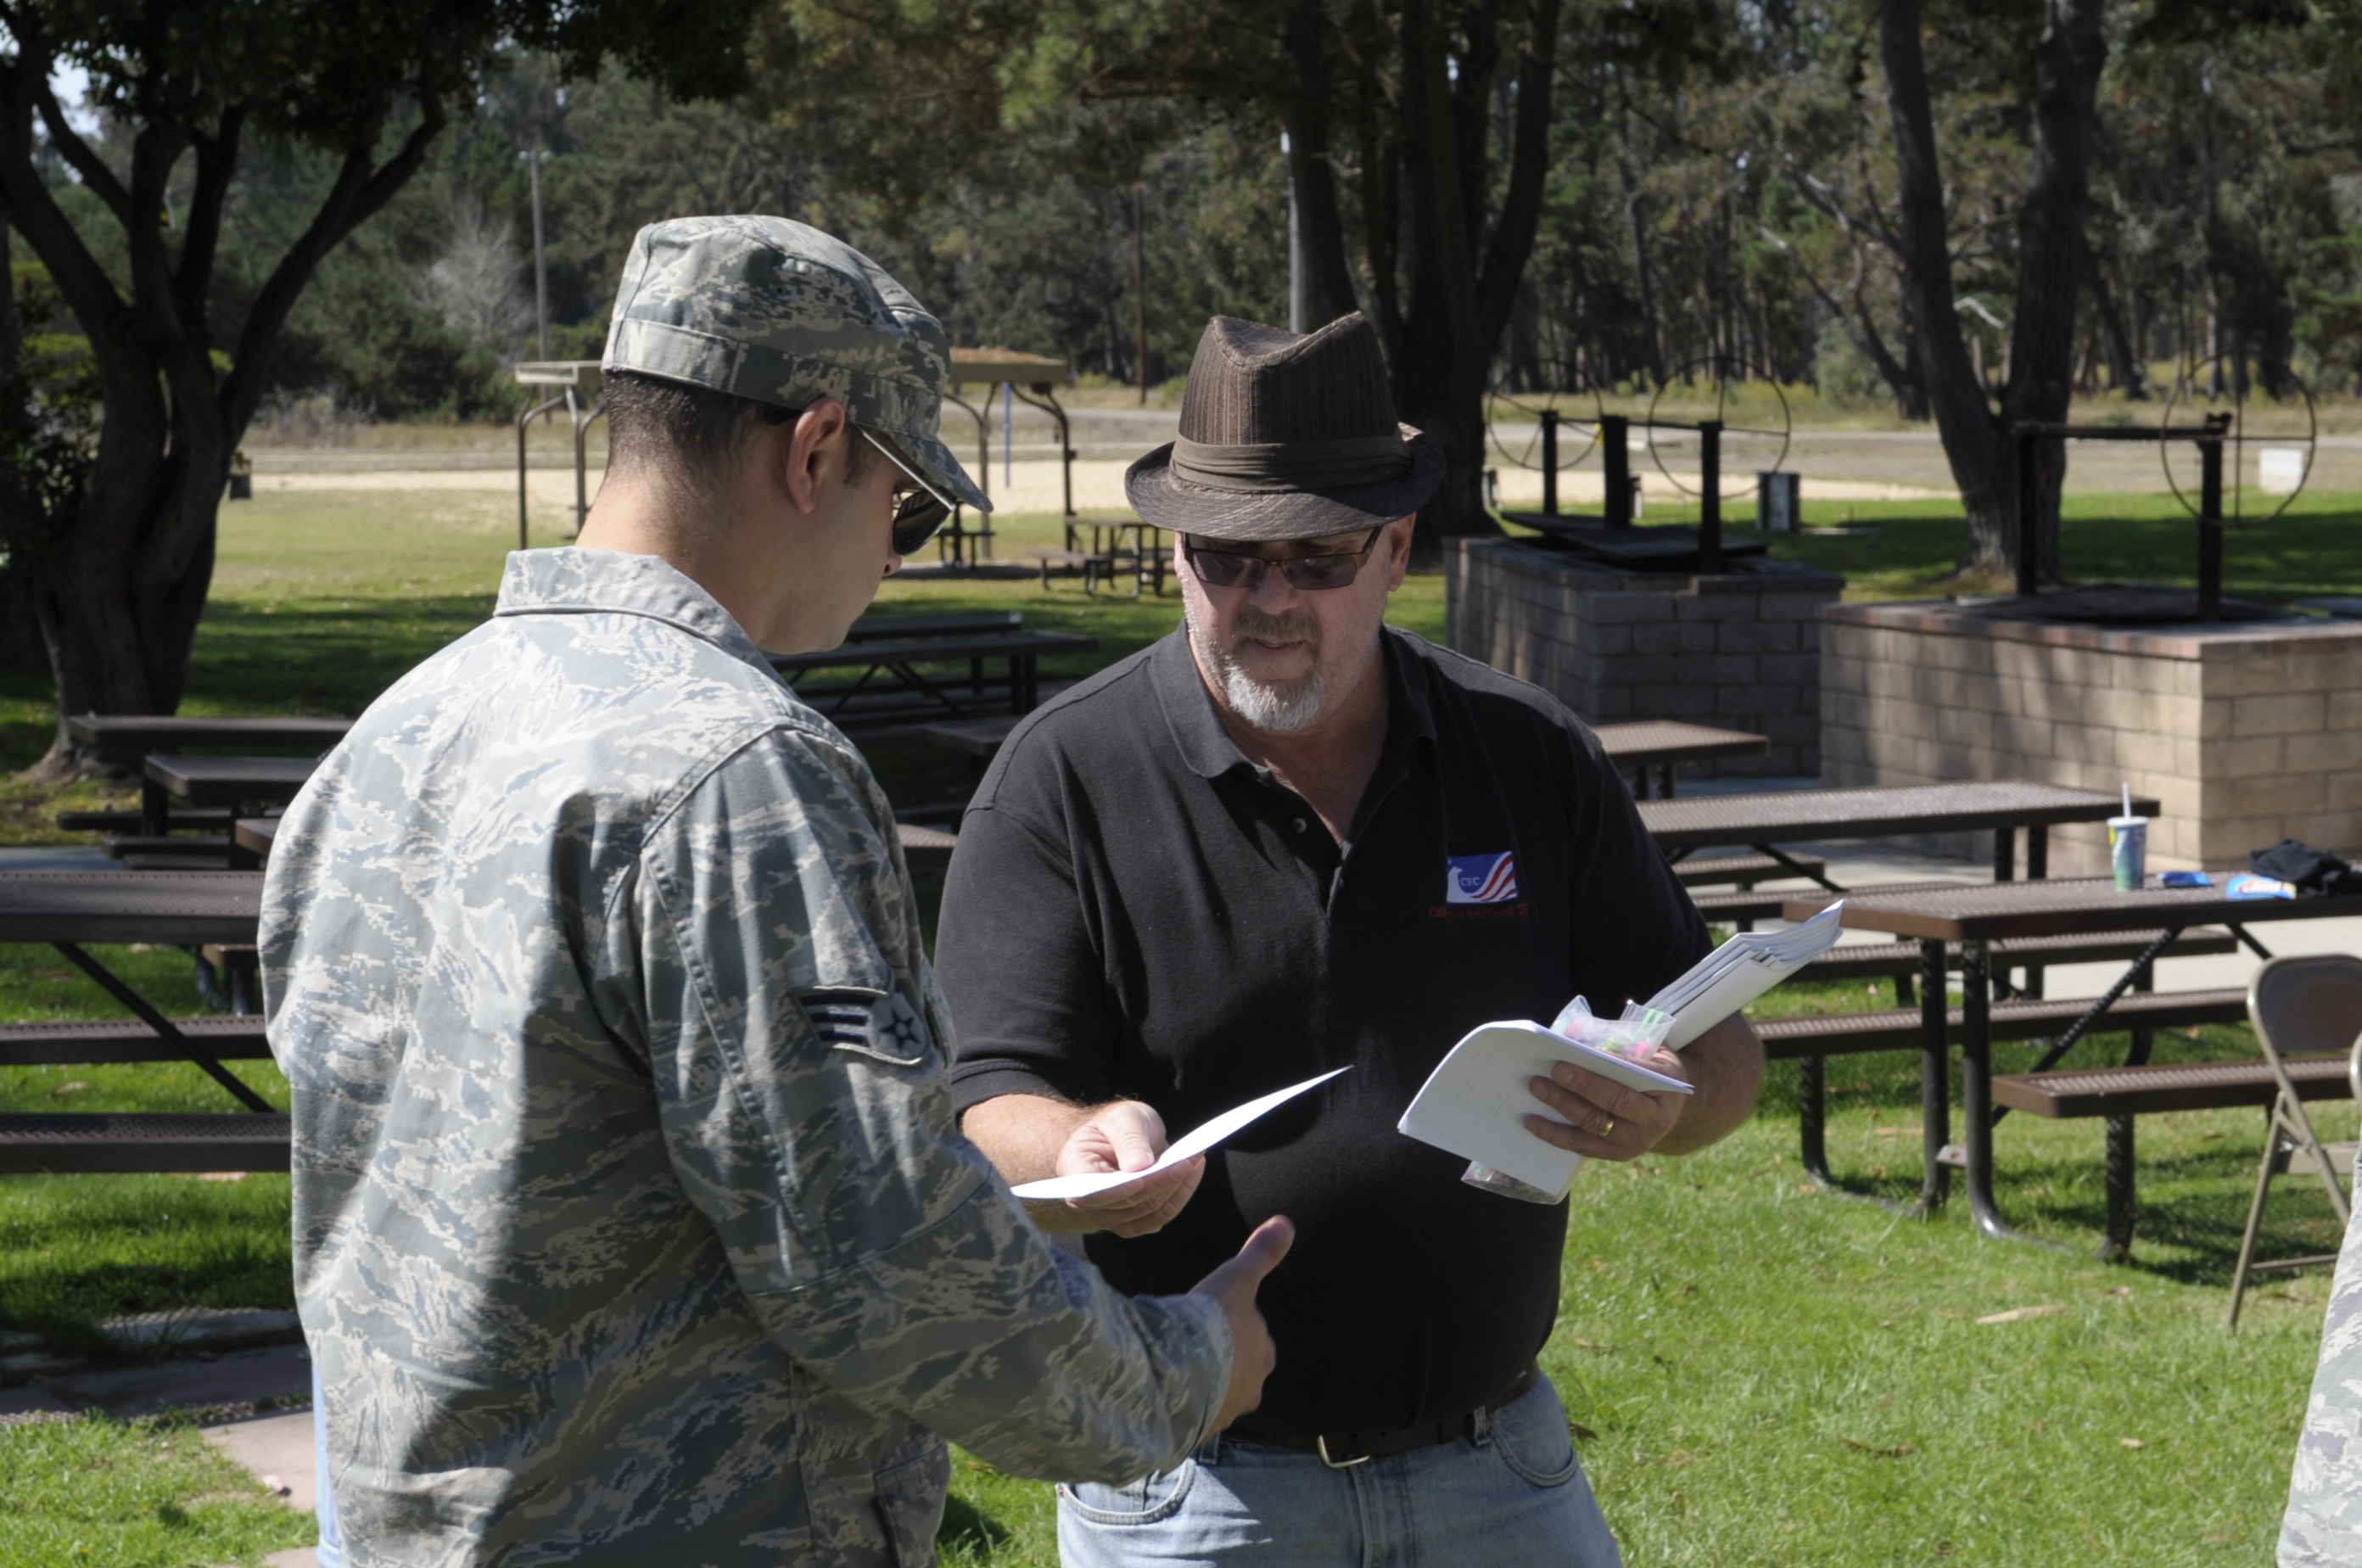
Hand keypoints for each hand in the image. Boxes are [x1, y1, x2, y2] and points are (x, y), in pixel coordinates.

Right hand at [1039, 1100, 1203, 1237]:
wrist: (1121, 1137)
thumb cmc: (1116, 1125)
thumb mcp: (1122, 1118)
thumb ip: (1128, 1139)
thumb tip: (1140, 1165)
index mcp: (1074, 1170)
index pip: (1091, 1191)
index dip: (1116, 1190)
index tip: (1140, 1178)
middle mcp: (1088, 1201)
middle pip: (1127, 1203)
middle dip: (1160, 1181)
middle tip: (1188, 1159)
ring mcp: (1111, 1215)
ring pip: (1148, 1212)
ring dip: (1176, 1188)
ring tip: (1195, 1159)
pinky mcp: (1134, 1221)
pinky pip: (1160, 1216)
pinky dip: (1180, 1196)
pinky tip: (1193, 1172)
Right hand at [1188, 1217, 1293, 1432]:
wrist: (1181, 1369)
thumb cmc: (1213, 1321)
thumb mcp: (1237, 1278)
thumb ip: (1260, 1254)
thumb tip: (1285, 1223)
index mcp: (1262, 1356)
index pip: (1256, 1343)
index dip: (1236, 1332)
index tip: (1216, 1323)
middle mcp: (1251, 1389)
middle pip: (1240, 1374)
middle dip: (1223, 1364)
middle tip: (1195, 1346)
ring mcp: (1225, 1413)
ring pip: (1217, 1398)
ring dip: (1203, 1386)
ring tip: (1177, 1369)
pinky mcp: (1198, 1430)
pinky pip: (1192, 1417)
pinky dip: (1183, 1407)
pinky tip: (1165, 1392)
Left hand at [1523, 1049, 1691, 1161]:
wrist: (1674, 1109)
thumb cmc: (1654, 1071)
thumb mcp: (1650, 1051)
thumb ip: (1621, 1045)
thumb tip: (1572, 1037)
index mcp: (1666, 1089)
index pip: (1632, 1075)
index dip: (1605, 1065)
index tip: (1577, 1053)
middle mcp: (1654, 1121)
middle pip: (1612, 1103)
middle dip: (1580, 1085)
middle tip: (1553, 1070)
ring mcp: (1634, 1142)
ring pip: (1593, 1125)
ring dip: (1561, 1105)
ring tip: (1537, 1087)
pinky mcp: (1616, 1154)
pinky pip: (1581, 1146)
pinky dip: (1555, 1134)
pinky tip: (1532, 1122)